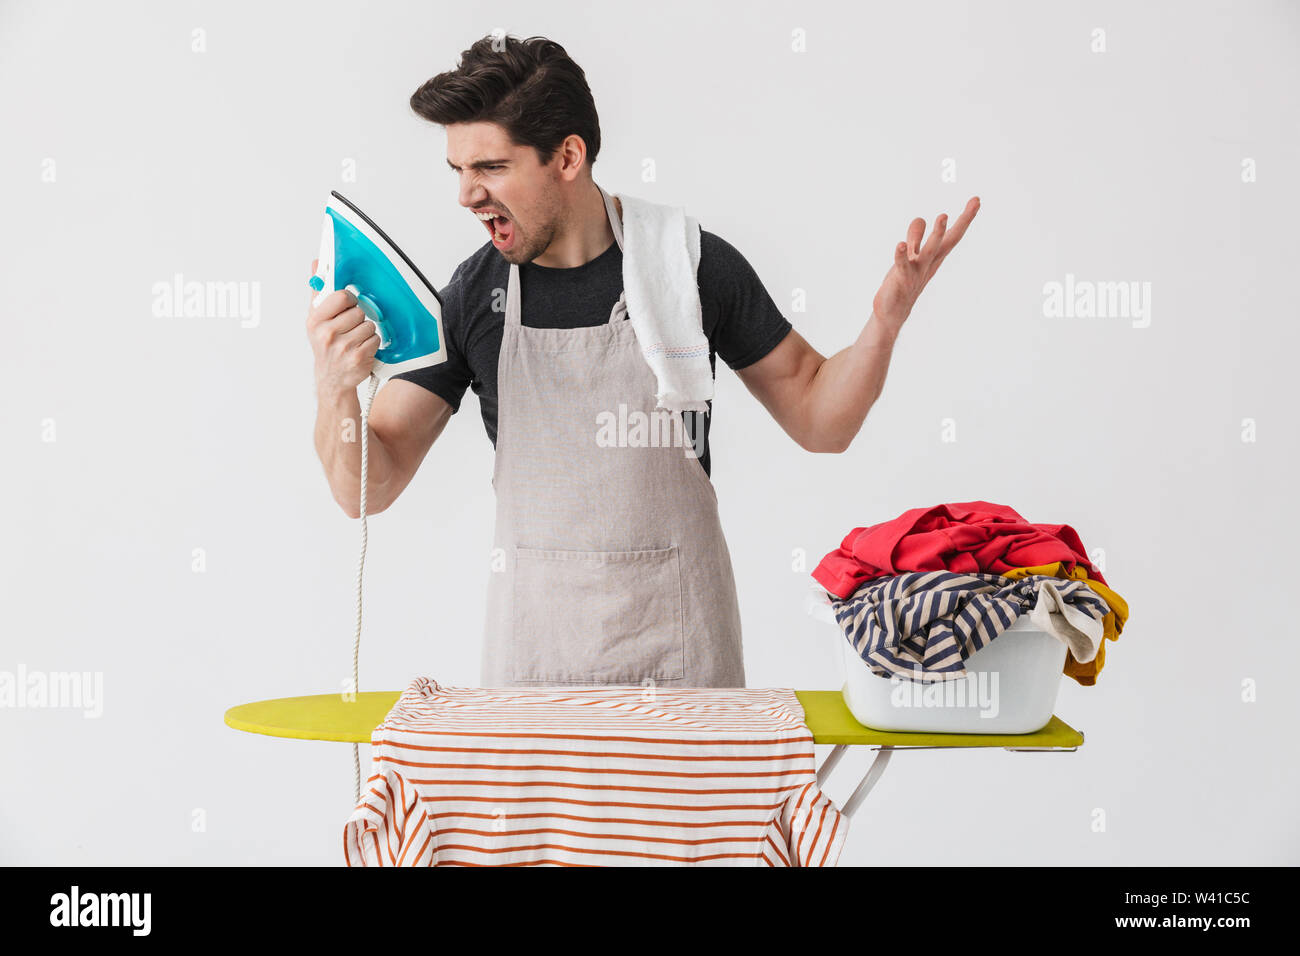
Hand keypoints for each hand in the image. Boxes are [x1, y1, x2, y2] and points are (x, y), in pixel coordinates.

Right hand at [305, 258, 380, 392]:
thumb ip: (318, 291)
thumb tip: (317, 263)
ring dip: (366, 331)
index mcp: (315, 320)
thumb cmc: (325, 345)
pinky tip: (361, 348)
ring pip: (369, 325)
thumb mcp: (316, 319)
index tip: (346, 305)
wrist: (332, 378)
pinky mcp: (358, 357)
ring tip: (355, 339)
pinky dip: (372, 343)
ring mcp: (343, 347)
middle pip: (358, 311)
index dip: (349, 300)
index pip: (341, 296)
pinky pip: (375, 339)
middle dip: (357, 318)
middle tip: (349, 328)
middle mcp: (327, 334)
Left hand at [871, 196, 979, 335]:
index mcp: (934, 256)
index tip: (977, 200)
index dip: (965, 218)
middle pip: (949, 240)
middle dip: (962, 221)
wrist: (893, 311)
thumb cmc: (903, 281)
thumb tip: (921, 218)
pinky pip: (903, 264)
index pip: (952, 235)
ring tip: (943, 216)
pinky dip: (901, 255)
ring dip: (937, 233)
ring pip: (930, 250)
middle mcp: (929, 262)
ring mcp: (917, 270)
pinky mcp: (902, 278)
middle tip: (975, 203)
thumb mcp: (910, 255)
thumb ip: (915, 237)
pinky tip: (900, 245)